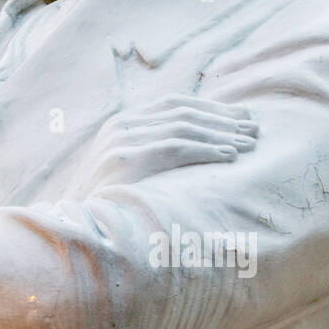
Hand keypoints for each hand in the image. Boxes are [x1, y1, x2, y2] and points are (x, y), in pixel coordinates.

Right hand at [78, 95, 257, 195]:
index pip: (174, 104)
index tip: (241, 115)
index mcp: (121, 123)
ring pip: (184, 128)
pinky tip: (230, 156)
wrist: (73, 224)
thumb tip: (195, 145)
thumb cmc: (105, 203)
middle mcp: (121, 125)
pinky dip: (207, 149)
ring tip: (249, 143)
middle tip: (255, 127)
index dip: (211, 108)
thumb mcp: (124, 168)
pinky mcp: (128, 160)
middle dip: (223, 119)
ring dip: (221, 134)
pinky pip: (177, 147)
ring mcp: (123, 141)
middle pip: (183, 112)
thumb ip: (150, 150)